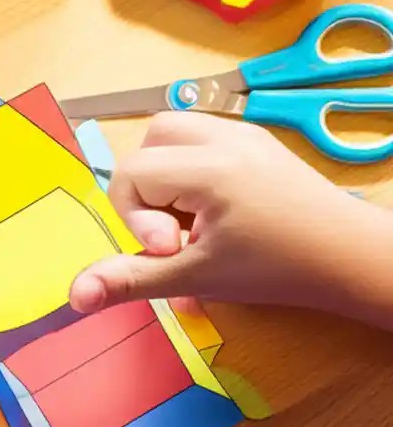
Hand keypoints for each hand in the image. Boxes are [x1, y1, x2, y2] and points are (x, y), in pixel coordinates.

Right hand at [70, 112, 392, 323]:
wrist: (351, 258)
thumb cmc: (277, 270)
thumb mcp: (196, 278)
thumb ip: (130, 280)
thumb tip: (75, 295)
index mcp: (211, 169)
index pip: (132, 173)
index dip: (134, 217)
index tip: (168, 249)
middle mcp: (226, 137)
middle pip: (150, 139)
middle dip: (146, 187)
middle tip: (172, 228)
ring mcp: (245, 133)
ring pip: (174, 131)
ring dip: (166, 173)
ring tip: (188, 215)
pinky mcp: (256, 140)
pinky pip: (202, 136)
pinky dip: (191, 166)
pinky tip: (210, 206)